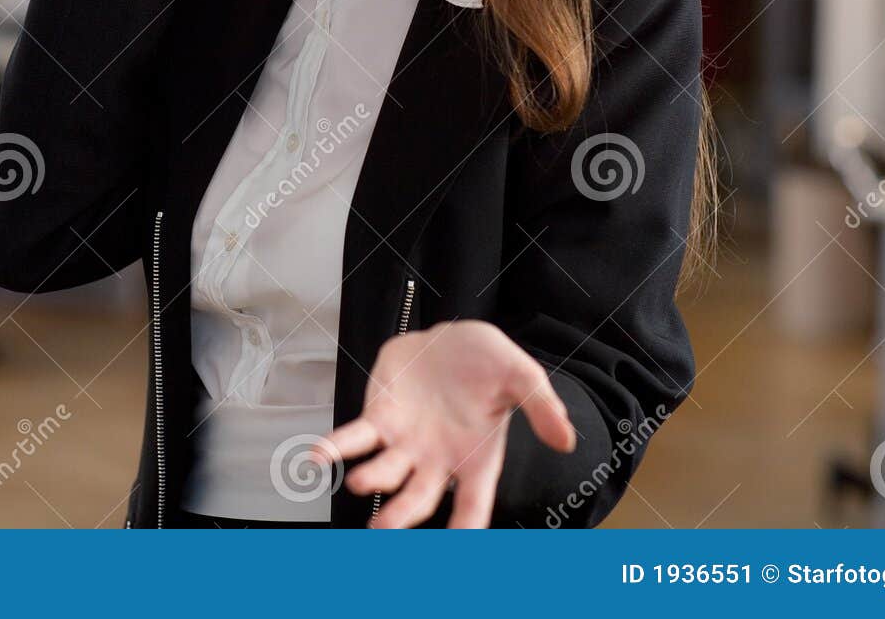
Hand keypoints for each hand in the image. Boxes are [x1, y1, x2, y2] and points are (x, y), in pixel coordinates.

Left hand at [324, 320, 575, 528]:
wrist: (453, 336)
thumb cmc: (489, 364)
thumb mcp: (523, 377)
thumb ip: (543, 407)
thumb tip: (567, 440)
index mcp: (476, 461)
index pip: (472, 507)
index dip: (464, 531)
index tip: (455, 548)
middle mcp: (436, 462)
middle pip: (418, 500)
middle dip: (401, 517)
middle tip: (385, 530)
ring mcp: (404, 444)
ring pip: (383, 473)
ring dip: (370, 479)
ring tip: (358, 481)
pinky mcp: (379, 417)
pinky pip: (353, 439)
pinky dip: (334, 449)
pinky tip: (317, 456)